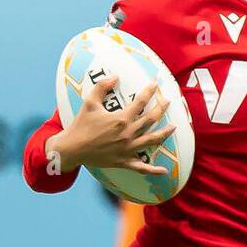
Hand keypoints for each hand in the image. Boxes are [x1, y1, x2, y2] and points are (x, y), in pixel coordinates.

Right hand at [47, 76, 172, 176]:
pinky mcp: (124, 161)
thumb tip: (115, 76)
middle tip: (168, 101)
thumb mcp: (90, 102)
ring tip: (173, 127)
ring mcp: (128, 149)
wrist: (72, 149)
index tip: (155, 85)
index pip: (140, 102)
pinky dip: (153, 170)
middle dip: (161, 108)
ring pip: (151, 140)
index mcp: (121, 119)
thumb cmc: (81, 125)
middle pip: (150, 119)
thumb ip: (102, 87)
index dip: (149, 92)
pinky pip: (142, 168)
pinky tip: (164, 171)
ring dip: (164, 133)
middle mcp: (128, 134)